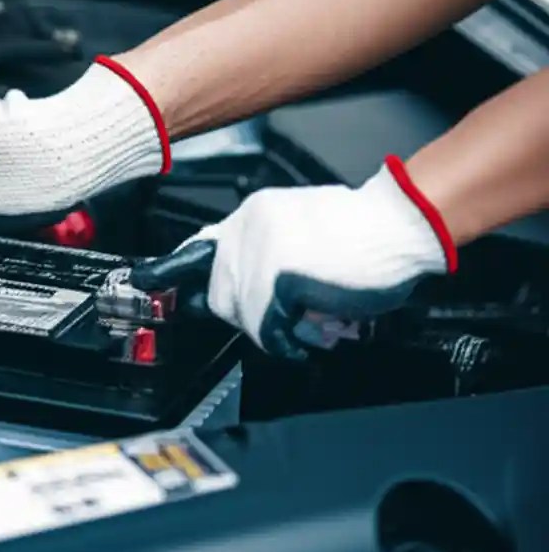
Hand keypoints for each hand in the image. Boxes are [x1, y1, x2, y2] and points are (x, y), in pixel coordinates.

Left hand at [128, 157, 457, 358]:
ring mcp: (261, 249)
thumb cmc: (364, 234)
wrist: (405, 223)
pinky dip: (289, 338)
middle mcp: (247, 226)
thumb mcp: (299, 230)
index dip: (171, 274)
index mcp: (251, 213)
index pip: (196, 249)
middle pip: (217, 293)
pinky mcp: (280, 274)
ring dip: (275, 328)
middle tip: (288, 316)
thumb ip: (261, 252)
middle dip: (248, 315)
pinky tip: (316, 325)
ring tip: (312, 318)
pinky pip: (266, 327)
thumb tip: (236, 290)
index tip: (146, 282)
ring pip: (241, 314)